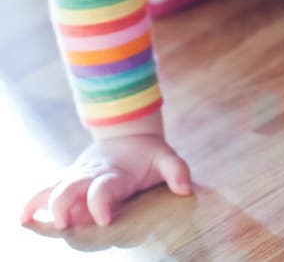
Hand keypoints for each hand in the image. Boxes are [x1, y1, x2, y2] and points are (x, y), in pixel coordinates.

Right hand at [20, 133, 192, 228]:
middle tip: (64, 222)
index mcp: (116, 174)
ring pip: (55, 186)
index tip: (103, 218)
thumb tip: (185, 188)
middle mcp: (92, 175)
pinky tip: (23, 215)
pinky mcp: (69, 179)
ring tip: (29, 218)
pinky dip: (33, 200)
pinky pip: (47, 187)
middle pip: (72, 187)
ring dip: (43, 202)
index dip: (102, 202)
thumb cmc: (148, 156)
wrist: (127, 135)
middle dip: (65, 204)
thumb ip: (176, 170)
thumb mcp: (165, 158)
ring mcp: (78, 176)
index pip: (106, 188)